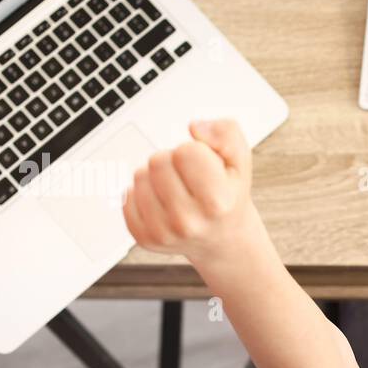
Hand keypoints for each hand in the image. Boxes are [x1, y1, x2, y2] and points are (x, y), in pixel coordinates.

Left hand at [123, 119, 257, 266]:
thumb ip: (227, 133)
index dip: (195, 151)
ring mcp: (164, 233)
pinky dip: (142, 194)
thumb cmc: (229, 196)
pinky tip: (162, 203)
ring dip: (156, 176)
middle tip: (188, 177)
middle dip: (172, 161)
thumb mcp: (240, 162)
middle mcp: (189, 222)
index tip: (204, 166)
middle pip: (158, 161)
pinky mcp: (145, 238)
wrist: (223, 239)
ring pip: (140, 176)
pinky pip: (127, 196)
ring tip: (176, 190)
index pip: (185, 152)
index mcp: (217, 203)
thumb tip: (194, 127)